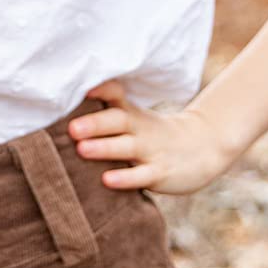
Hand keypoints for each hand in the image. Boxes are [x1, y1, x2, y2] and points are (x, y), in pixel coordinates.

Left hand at [70, 79, 237, 194]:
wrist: (204, 146)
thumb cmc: (156, 134)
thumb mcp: (136, 119)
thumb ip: (107, 114)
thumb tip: (63, 111)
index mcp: (132, 114)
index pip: (115, 95)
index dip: (100, 90)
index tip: (81, 88)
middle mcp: (140, 129)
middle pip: (118, 121)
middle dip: (94, 123)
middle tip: (71, 127)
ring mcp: (151, 151)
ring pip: (127, 147)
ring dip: (104, 148)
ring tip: (81, 149)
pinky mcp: (160, 173)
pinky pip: (142, 175)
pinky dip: (125, 178)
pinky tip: (107, 180)